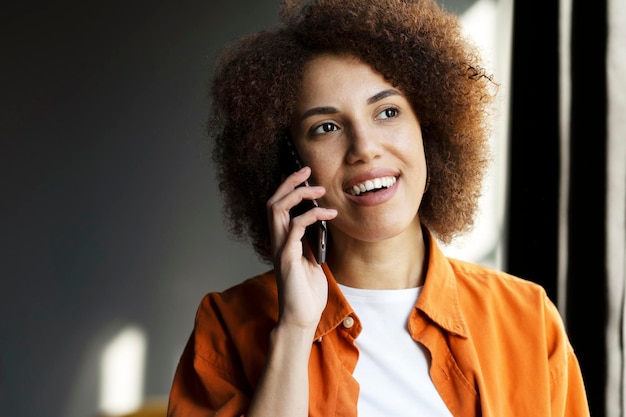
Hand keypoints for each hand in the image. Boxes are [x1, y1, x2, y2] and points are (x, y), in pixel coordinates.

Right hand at [266, 166, 337, 330]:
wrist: (301, 318)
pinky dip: (312, 215)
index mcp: (282, 241)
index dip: (288, 187)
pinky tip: (329, 214)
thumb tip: (321, 225)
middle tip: (307, 171)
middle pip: (273, 201)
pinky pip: (295, 227)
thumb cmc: (307, 293)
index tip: (305, 175)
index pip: (277, 206)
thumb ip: (311, 243)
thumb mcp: (312, 261)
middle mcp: (276, 241)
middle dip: (289, 182)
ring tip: (319, 190)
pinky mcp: (287, 258)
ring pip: (277, 209)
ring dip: (298, 194)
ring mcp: (280, 248)